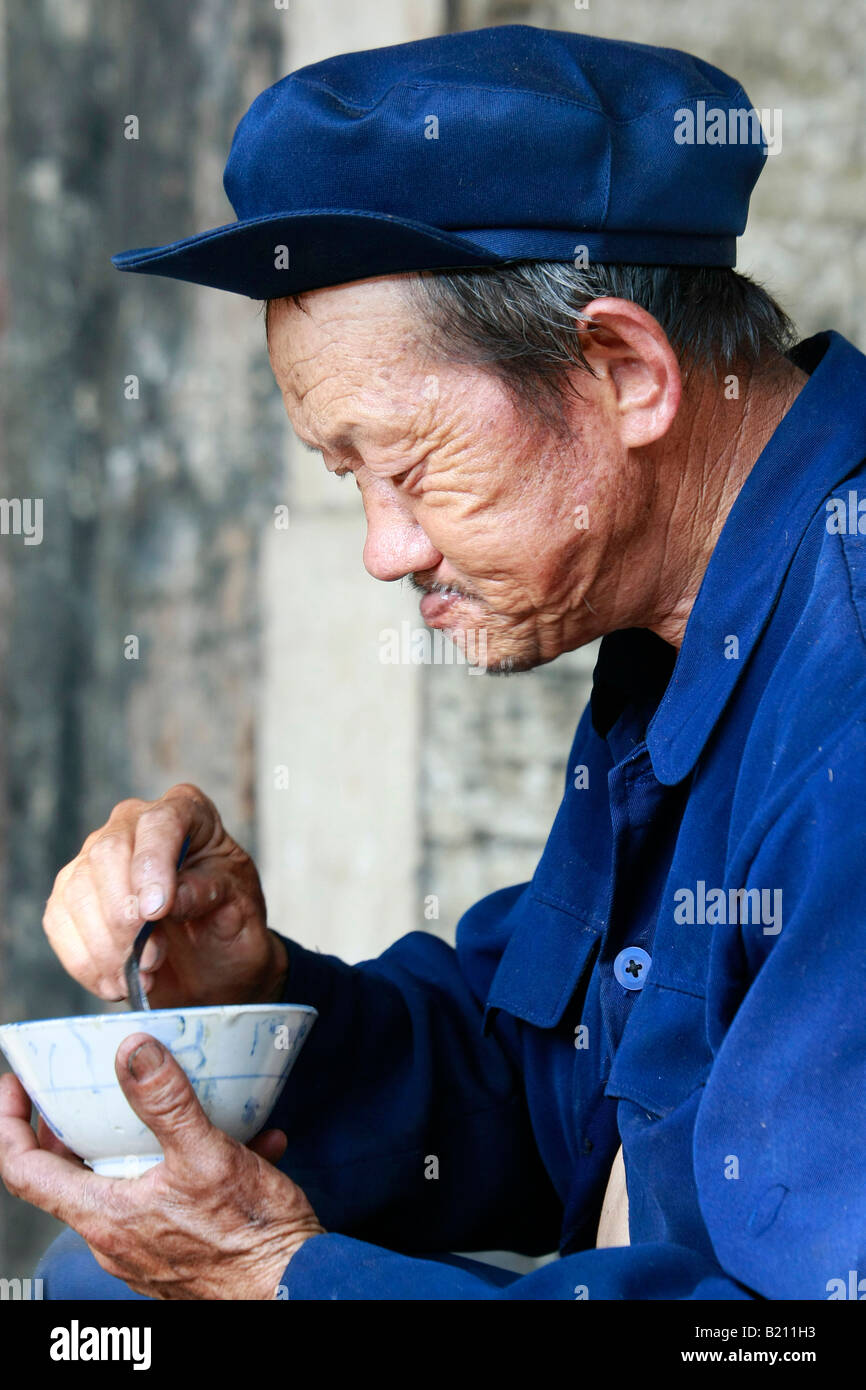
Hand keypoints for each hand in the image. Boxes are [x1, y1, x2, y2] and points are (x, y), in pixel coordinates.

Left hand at [0, 1033, 323, 1298]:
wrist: (295, 1289)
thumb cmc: (251, 1239)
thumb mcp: (209, 1155)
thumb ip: (167, 1103)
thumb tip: (133, 1053)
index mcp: (106, 1216)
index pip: (24, 1171)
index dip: (11, 1123)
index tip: (17, 1086)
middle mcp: (115, 1239)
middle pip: (70, 1178)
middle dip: (76, 1127)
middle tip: (88, 1087)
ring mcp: (145, 1251)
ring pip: (125, 1186)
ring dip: (146, 1143)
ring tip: (184, 1107)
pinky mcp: (180, 1256)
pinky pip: (170, 1203)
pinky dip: (194, 1168)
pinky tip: (248, 1144)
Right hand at [43, 783, 287, 1007]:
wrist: (213, 960)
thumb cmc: (231, 922)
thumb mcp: (239, 907)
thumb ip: (209, 894)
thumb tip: (170, 899)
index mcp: (187, 811)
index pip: (159, 824)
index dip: (152, 866)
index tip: (156, 912)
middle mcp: (135, 823)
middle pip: (107, 854)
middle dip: (124, 915)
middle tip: (151, 960)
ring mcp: (96, 855)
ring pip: (77, 890)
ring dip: (105, 946)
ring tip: (139, 979)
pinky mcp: (71, 894)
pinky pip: (60, 922)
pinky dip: (84, 961)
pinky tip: (114, 983)